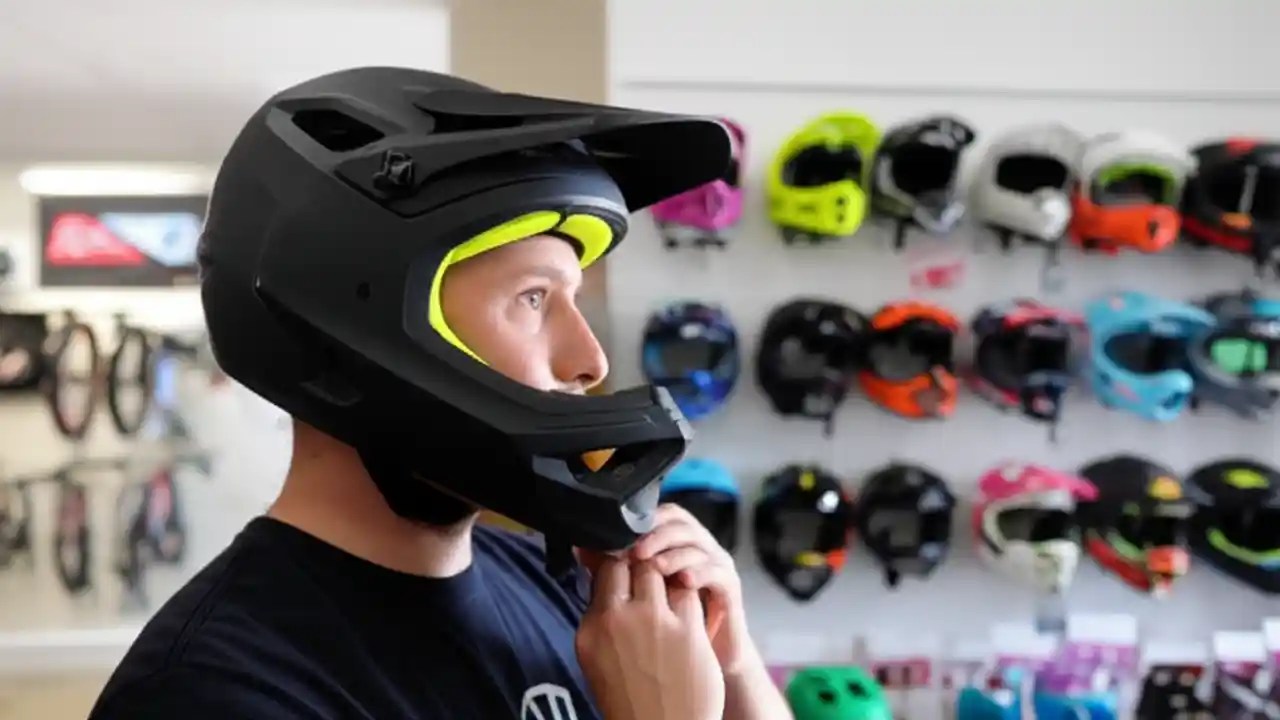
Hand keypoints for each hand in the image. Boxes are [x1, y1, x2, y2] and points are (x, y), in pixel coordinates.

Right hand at [575, 556, 724, 719]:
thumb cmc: (628, 698)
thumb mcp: (596, 656)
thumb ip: (599, 613)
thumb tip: (597, 568)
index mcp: (592, 629)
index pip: (604, 568)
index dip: (618, 557)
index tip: (626, 557)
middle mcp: (619, 620)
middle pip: (632, 562)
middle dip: (642, 562)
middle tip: (650, 569)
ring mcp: (655, 623)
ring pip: (660, 571)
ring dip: (665, 575)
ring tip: (668, 590)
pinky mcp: (688, 631)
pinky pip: (688, 592)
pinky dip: (687, 594)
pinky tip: (687, 607)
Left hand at [629, 504, 758, 675]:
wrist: (708, 659)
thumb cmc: (671, 626)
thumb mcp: (639, 595)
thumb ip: (614, 571)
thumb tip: (581, 549)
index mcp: (675, 543)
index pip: (659, 515)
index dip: (640, 521)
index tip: (616, 535)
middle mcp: (697, 547)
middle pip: (679, 523)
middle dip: (655, 534)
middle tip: (634, 551)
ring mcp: (716, 564)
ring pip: (697, 544)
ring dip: (674, 553)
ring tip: (655, 566)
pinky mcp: (730, 586)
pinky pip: (716, 571)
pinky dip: (700, 573)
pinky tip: (684, 581)